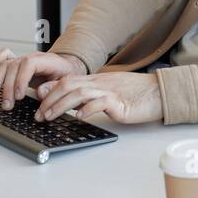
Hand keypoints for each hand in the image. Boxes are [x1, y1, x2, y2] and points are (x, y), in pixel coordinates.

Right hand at [0, 49, 85, 109]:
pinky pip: (2, 59)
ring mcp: (23, 60)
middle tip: (7, 105)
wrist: (66, 68)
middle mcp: (32, 58)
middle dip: (8, 87)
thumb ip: (55, 87)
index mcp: (47, 60)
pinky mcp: (16, 64)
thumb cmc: (65, 76)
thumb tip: (40, 92)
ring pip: (5, 65)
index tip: (19, 96)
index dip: (21, 79)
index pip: (29, 63)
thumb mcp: (67, 82)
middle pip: (14, 66)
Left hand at [34, 71, 163, 124]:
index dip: (51, 89)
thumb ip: (91, 96)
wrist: (159, 92)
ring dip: (61, 105)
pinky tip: (79, 117)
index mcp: (97, 81)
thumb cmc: (136, 94)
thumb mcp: (109, 93)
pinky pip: (100, 103)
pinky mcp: (120, 102)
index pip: (68, 80)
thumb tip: (73, 104)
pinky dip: (87, 109)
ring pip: (79, 93)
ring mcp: (109, 92)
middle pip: (68, 85)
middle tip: (39, 114)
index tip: (38, 100)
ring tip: (50, 116)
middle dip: (50, 100)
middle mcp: (100, 83)